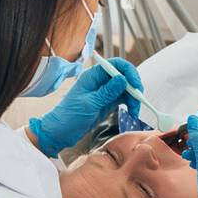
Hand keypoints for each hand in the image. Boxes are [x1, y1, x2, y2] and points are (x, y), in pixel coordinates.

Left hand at [28, 58, 142, 156]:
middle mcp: (100, 81)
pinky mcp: (107, 103)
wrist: (59, 132)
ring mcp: (104, 92)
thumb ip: (107, 92)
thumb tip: (122, 79)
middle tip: (138, 100)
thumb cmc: (69, 116)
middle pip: (124, 76)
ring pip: (125, 89)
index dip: (129, 71)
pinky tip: (131, 112)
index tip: (136, 84)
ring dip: (133, 98)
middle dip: (134, 87)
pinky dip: (130, 104)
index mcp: (93, 76)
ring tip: (134, 111)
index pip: (116, 65)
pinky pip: (123, 99)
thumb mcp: (90, 104)